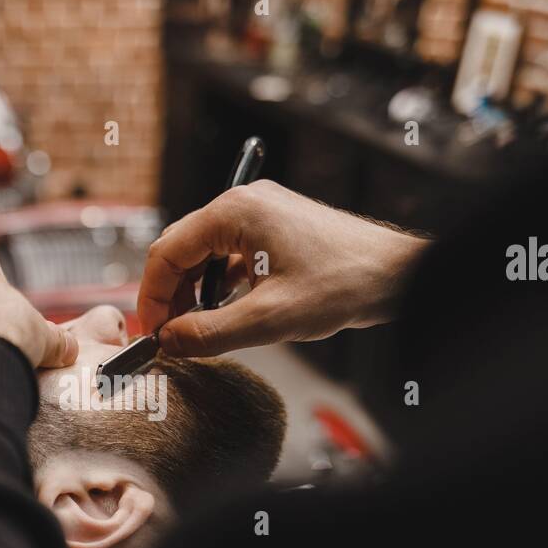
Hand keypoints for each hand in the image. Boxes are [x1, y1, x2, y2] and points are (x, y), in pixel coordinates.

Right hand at [137, 180, 428, 356]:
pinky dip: (218, 286)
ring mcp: (258, 214)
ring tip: (195, 331)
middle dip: (169, 296)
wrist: (396, 275)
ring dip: (193, 293)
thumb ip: (210, 333)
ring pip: (203, 255)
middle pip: (180, 250)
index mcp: (234, 212)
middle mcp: (242, 205)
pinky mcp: (272, 230)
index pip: (166, 252)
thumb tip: (168, 343)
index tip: (150, 333)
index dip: (151, 297)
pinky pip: (227, 257)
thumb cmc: (344, 283)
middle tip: (169, 338)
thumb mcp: (269, 319)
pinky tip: (224, 315)